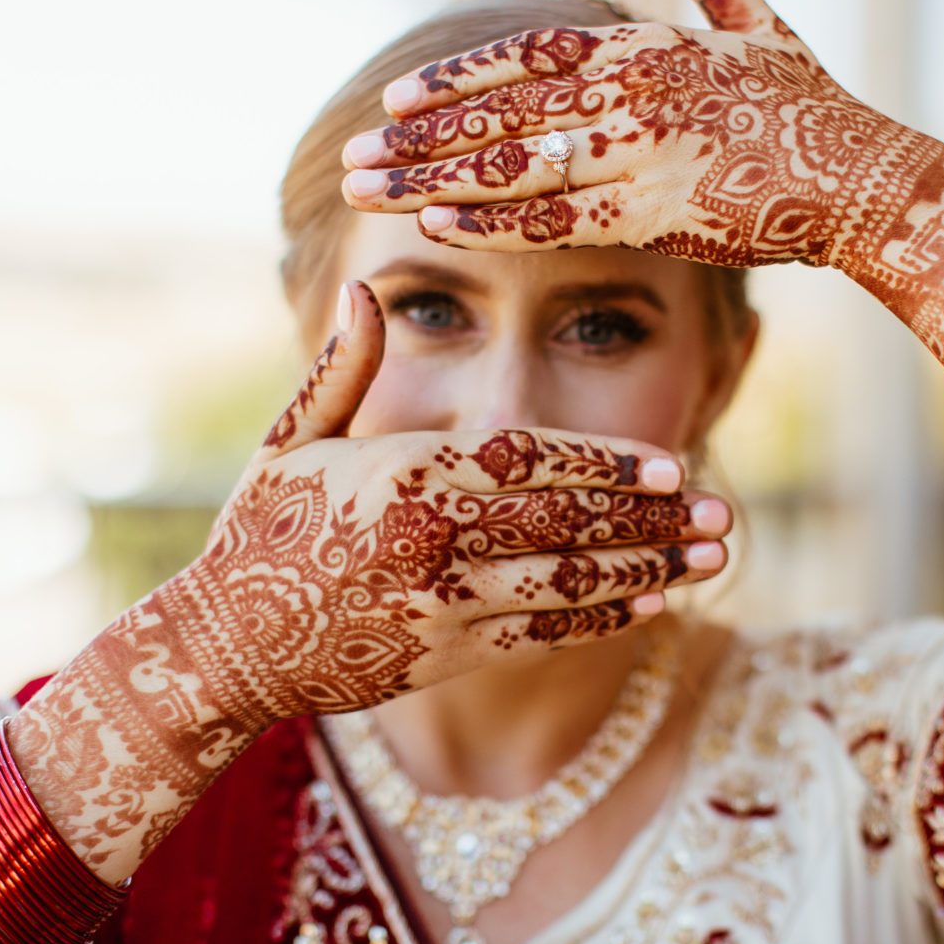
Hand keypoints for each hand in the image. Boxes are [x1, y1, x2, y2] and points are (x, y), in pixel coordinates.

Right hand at [83, 281, 729, 764]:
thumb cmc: (260, 532)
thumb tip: (368, 287)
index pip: (528, 461)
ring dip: (647, 570)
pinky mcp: (446, 657)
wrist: (225, 647)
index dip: (606, 463)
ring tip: (709, 556)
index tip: (669, 464)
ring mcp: (444, 605)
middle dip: (650, 518)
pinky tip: (652, 605)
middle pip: (567, 522)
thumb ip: (344, 365)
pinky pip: (543, 636)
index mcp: (405, 474)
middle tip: (717, 510)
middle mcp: (434, 540)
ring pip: (569, 584)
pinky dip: (602, 620)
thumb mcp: (291, 438)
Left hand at [339, 0, 943, 284]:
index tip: (396, 98)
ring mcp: (635, 152)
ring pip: (511, 164)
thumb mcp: (763, 26)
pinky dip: (491, 222)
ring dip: (430, 178)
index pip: (528, 56)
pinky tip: (433, 224)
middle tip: (354, 154)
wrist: (864, 178)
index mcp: (645, 49)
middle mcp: (628, 94)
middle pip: (500, 112)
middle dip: (418, 136)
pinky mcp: (651, 214)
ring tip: (364, 189)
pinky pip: (552, 220)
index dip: (456, 77)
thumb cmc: (813, 108)